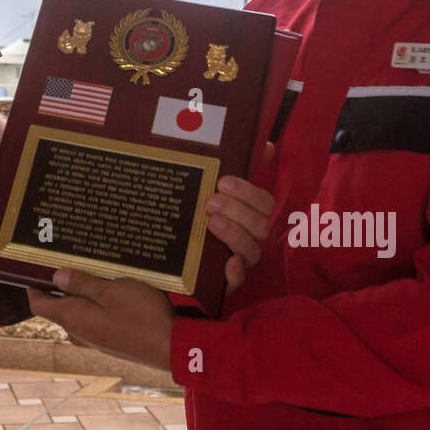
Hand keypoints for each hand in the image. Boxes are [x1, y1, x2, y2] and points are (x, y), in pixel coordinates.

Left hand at [27, 269, 173, 370]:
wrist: (173, 347)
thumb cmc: (142, 317)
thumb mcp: (110, 291)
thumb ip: (82, 284)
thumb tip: (57, 276)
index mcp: (73, 319)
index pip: (39, 304)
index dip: (32, 286)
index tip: (33, 268)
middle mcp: (80, 333)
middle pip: (60, 307)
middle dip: (61, 286)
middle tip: (69, 261)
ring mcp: (96, 339)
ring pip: (80, 313)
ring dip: (83, 294)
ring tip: (95, 271)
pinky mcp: (113, 341)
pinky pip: (97, 320)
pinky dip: (98, 305)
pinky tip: (113, 290)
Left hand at [208, 142, 276, 292]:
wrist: (161, 259)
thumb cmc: (193, 217)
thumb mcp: (208, 190)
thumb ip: (234, 166)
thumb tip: (267, 145)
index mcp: (248, 215)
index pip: (264, 203)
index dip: (248, 192)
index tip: (223, 181)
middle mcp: (248, 239)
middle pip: (261, 226)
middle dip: (238, 210)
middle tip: (210, 201)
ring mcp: (238, 262)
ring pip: (252, 251)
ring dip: (235, 234)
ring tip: (210, 221)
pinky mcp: (223, 284)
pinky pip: (237, 282)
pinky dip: (236, 272)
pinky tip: (228, 263)